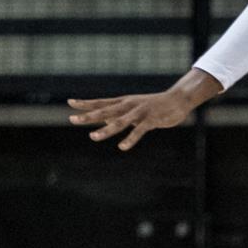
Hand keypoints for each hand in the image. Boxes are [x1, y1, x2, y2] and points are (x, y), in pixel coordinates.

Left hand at [68, 85, 200, 150]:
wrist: (177, 100)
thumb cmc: (153, 106)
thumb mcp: (132, 109)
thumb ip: (118, 114)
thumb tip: (103, 119)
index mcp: (123, 102)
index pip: (101, 102)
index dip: (86, 103)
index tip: (70, 102)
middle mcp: (128, 106)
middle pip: (105, 110)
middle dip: (89, 116)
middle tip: (73, 119)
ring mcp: (139, 112)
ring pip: (119, 121)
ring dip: (106, 129)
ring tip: (93, 137)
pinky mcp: (150, 120)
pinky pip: (139, 131)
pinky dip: (130, 139)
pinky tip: (122, 147)